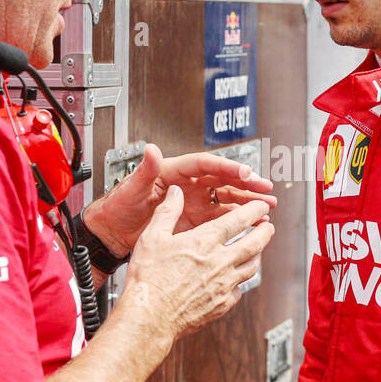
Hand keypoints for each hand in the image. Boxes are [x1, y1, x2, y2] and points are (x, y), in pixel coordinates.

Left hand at [84, 143, 275, 257]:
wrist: (112, 232)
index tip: (244, 171)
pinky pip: (222, 218)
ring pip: (227, 199)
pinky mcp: (195, 221)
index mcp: (175, 170)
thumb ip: (144, 170)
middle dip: (246, 183)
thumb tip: (151, 149)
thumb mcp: (131, 188)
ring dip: (247, 201)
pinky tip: (253, 222)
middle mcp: (189, 184)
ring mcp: (194, 202)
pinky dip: (238, 219)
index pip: (206, 164)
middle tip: (265, 187)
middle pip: (223, 179)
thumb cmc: (118, 206)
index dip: (226, 167)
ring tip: (267, 206)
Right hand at [121, 186, 273, 337]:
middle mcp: (220, 262)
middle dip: (265, 233)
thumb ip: (167, 212)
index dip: (253, 211)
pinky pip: (239, 290)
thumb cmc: (149, 278)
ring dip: (257, 256)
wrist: (150, 316)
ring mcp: (224, 285)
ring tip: (257, 251)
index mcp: (205, 242)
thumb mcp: (152, 237)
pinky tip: (236, 280)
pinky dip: (241, 282)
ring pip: (251, 267)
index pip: (238, 221)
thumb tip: (175, 193)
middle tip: (269, 227)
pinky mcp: (222, 305)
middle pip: (254, 244)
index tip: (260, 206)